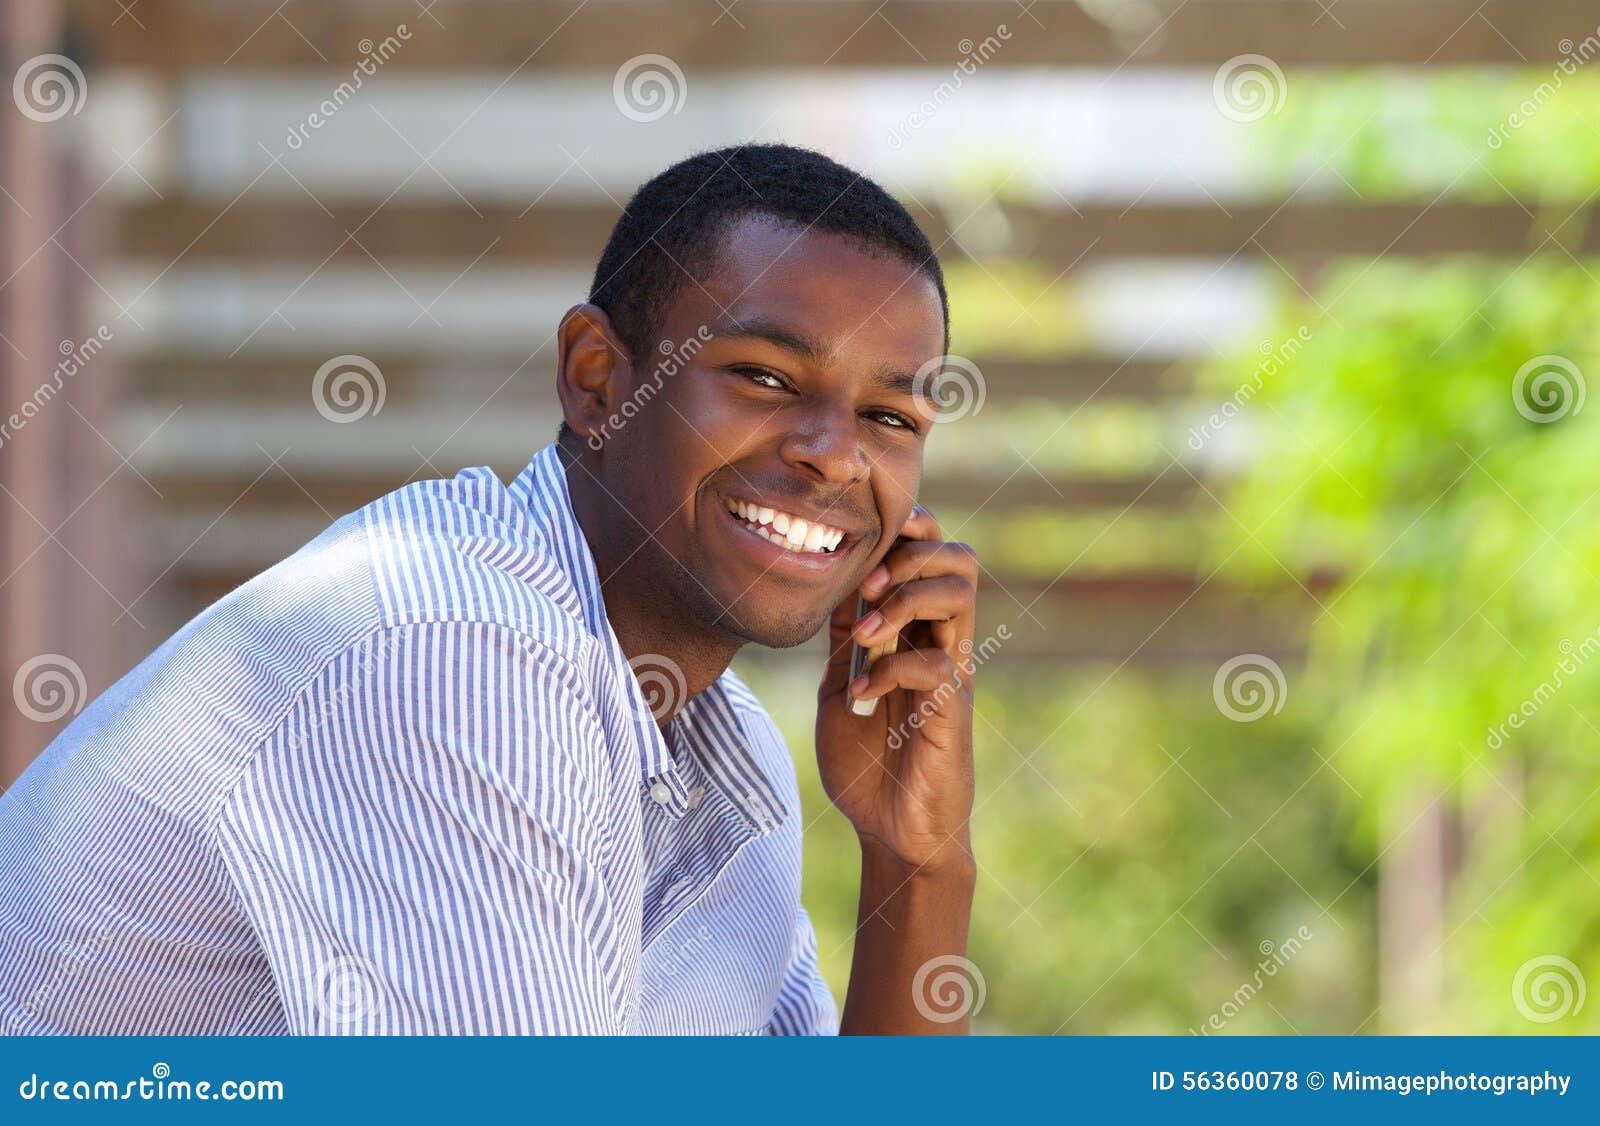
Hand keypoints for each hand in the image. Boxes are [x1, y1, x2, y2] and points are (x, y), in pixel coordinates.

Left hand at [816, 504, 977, 873]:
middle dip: (910, 552)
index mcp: (915, 629)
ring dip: (904, 599)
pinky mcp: (951, 712)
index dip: (901, 530)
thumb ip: (842, 636)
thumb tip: (830, 579)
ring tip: (866, 634)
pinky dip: (890, 669)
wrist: (890, 830)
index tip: (856, 546)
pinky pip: (936, 663)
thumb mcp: (839, 682)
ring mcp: (952, 673)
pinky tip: (861, 695)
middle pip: (959, 556)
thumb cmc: (866, 760)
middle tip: (868, 587)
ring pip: (959, 593)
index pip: (929, 550)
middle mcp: (942, 642)